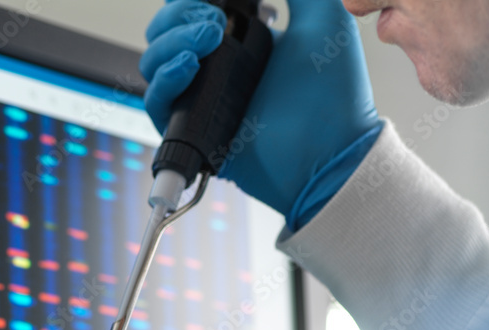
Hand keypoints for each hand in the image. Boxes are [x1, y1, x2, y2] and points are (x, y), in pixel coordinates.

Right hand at [141, 0, 380, 226]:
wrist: (330, 155)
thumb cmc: (334, 98)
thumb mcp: (324, 19)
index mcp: (243, 42)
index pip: (193, 11)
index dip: (188, 0)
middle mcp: (218, 70)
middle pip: (166, 31)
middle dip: (178, 12)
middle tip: (213, 18)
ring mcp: (203, 100)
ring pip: (154, 61)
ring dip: (170, 38)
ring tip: (207, 37)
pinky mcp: (194, 132)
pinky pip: (155, 102)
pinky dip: (164, 78)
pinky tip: (188, 64)